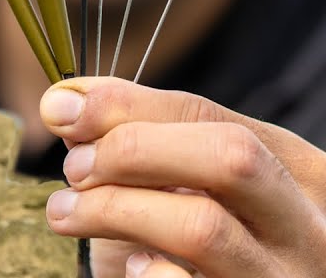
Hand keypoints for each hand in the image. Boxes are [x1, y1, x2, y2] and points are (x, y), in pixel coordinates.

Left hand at [39, 77, 325, 276]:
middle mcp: (306, 224)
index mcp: (291, 167)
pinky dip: (148, 275)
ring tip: (65, 212)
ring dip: (112, 209)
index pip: (204, 112)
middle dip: (134, 151)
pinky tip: (132, 267)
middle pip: (228, 157)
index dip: (122, 105)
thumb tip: (65, 102)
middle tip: (75, 168)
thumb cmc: (180, 241)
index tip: (61, 110)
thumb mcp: (170, 182)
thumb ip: (131, 137)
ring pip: (202, 226)